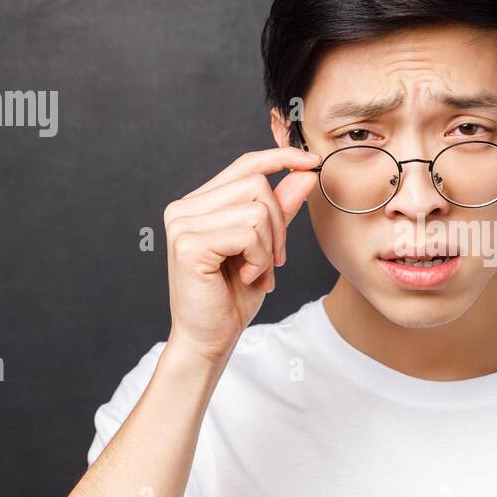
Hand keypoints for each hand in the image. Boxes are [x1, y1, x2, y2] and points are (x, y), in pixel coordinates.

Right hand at [163, 146, 320, 365]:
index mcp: (199, 204)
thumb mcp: (265, 246)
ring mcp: (182, 224)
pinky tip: (246, 277)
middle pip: (257, 186)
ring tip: (255, 273)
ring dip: (268, 248)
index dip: (280, 158)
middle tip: (273, 261)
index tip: (313, 161)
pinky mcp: (189, 245)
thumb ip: (281, 209)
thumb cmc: (232, 296)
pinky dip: (259, 259)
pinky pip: (248, 233)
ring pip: (256, 210)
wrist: (209, 339)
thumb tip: (305, 174)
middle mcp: (184, 208)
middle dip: (279, 225)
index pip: (245, 165)